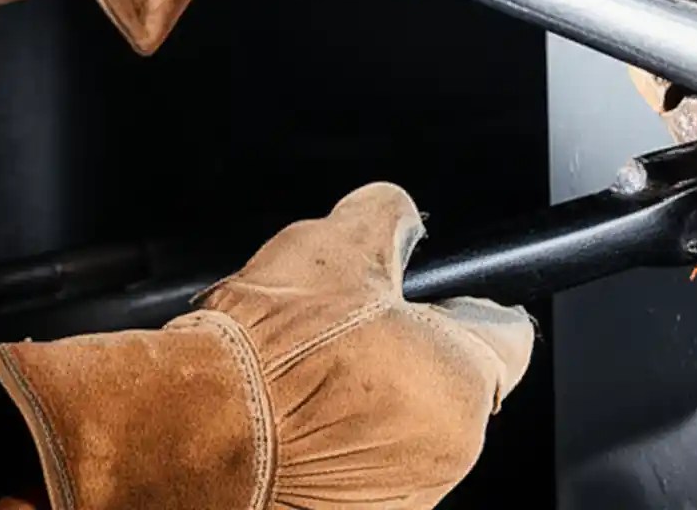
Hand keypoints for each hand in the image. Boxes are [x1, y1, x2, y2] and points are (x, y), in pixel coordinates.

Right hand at [0, 183, 533, 509]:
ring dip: (374, 405)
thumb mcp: (336, 246)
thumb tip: (398, 214)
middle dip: (411, 356)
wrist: (189, 436)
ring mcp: (405, 496)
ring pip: (407, 432)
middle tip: (352, 336)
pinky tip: (294, 424)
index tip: (443, 300)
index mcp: (463, 378)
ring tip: (310, 379)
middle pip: (452, 385)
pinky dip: (340, 449)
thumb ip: (388, 219)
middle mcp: (448, 449)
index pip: (507, 336)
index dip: (472, 308)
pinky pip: (366, 472)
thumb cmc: (266, 351)